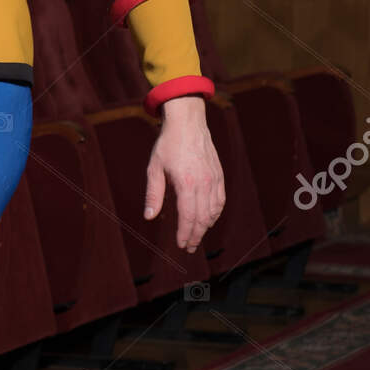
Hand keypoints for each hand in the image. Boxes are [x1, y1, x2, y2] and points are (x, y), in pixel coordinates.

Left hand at [143, 95, 224, 252]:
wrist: (187, 122)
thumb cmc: (168, 144)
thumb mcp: (154, 168)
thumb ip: (153, 194)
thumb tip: (149, 217)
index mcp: (186, 183)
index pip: (188, 216)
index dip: (185, 233)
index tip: (181, 244)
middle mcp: (203, 183)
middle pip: (203, 218)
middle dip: (196, 235)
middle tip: (188, 247)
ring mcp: (213, 179)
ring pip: (213, 211)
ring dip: (206, 226)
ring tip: (196, 236)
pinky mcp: (218, 175)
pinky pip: (220, 200)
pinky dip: (215, 213)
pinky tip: (209, 219)